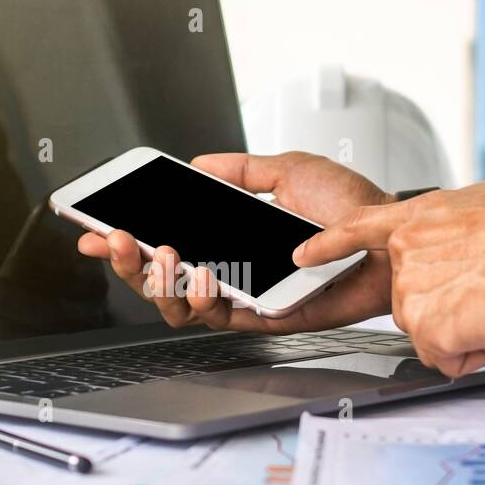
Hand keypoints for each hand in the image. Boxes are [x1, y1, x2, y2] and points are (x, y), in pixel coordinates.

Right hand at [76, 151, 395, 332]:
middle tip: (117, 239)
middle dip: (128, 263)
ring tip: (165, 254)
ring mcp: (245, 295)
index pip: (163, 243)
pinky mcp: (267, 317)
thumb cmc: (352, 205)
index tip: (95, 227)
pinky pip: (222, 319)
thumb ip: (238, 170)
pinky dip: (204, 299)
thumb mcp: (287, 170)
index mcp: (228, 236)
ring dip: (162, 283)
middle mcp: (230, 269)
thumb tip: (197, 165)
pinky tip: (203, 273)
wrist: (390, 234)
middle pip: (159, 282)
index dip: (125, 241)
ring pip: (180, 308)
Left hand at [293, 167, 484, 375]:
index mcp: (418, 219)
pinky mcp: (425, 326)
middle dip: (450, 310)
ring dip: (465, 332)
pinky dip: (473, 353)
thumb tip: (466, 247)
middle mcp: (405, 253)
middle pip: (412, 303)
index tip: (302, 255)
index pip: (356, 230)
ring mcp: (410, 291)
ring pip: (430, 334)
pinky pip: (445, 360)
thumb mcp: (482, 209)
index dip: (327, 247)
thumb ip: (455, 231)